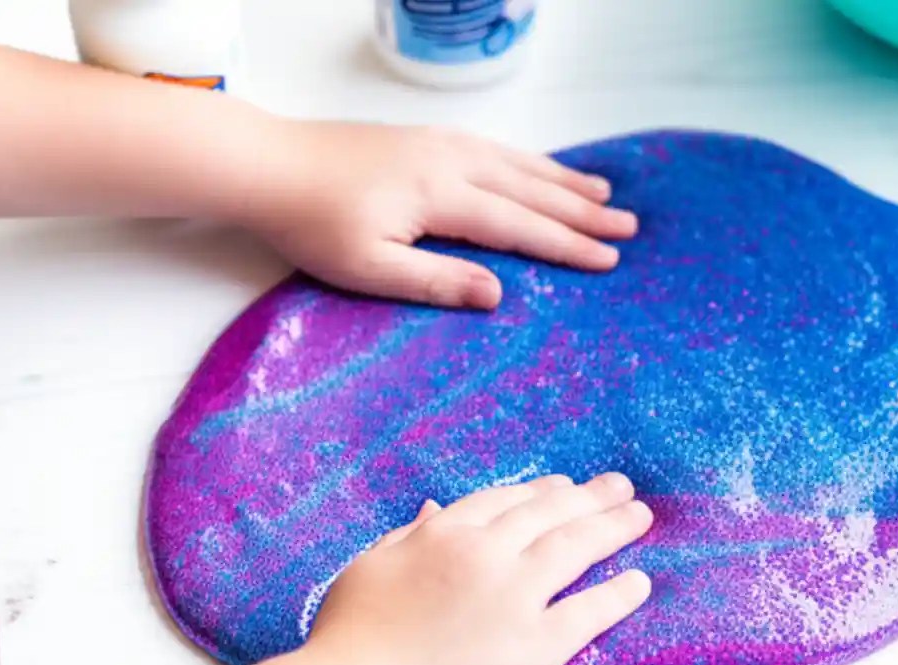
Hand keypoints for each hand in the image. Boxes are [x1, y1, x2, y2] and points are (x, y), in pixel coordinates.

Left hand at [243, 123, 638, 308]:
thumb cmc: (312, 223)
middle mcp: (452, 161)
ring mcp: (440, 144)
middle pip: (532, 190)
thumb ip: (437, 280)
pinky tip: (539, 169)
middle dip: (584, 210)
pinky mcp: (425, 138)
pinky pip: (496, 148)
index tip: (609, 257)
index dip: (568, 244)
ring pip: (519, 163)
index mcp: (442, 195)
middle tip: (629, 226)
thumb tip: (499, 294)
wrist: (268, 165)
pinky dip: (529, 161)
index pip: (520, 226)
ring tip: (605, 192)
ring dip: (564, 180)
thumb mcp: (370, 268)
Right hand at [306, 472, 653, 664]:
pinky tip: (639, 582)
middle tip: (619, 487)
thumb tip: (433, 509)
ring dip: (613, 528)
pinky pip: (587, 612)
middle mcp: (485, 555)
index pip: (505, 501)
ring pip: (575, 548)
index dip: (540, 491)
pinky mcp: (534, 646)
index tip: (564, 486)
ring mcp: (513, 598)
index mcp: (444, 534)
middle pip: (549, 514)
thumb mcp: (369, 568)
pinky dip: (617, 594)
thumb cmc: (351, 637)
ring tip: (639, 517)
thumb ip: (406, 536)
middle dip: (589, 497)